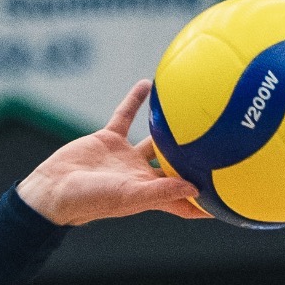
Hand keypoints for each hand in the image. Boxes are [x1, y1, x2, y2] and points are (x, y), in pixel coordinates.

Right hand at [16, 79, 205, 225]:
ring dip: (170, 126)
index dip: (206, 200)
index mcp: (150, 193)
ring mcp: (126, 156)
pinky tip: (149, 84)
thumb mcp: (130, 197)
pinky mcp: (109, 139)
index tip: (231, 196)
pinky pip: (126, 115)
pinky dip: (136, 100)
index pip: (184, 199)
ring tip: (192, 107)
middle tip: (223, 145)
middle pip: (176, 166)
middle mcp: (142, 175)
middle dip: (196, 160)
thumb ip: (162, 192)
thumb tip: (197, 188)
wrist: (54, 189)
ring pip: (154, 138)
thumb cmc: (91, 200)